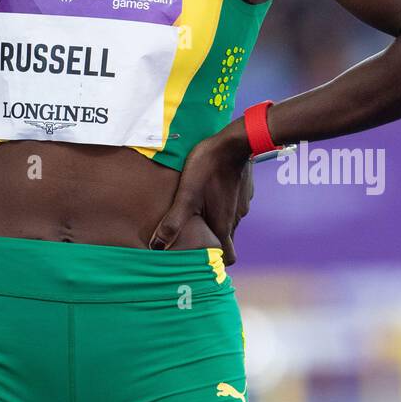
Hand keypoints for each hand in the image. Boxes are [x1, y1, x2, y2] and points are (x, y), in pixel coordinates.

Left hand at [149, 121, 253, 264]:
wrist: (234, 141)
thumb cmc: (209, 168)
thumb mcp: (186, 195)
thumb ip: (174, 221)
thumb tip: (157, 246)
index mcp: (224, 225)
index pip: (228, 257)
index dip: (215, 260)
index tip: (200, 257)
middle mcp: (236, 219)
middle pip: (225, 240)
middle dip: (209, 240)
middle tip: (191, 235)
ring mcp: (242, 204)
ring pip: (228, 221)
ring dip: (213, 220)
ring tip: (195, 212)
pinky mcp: (243, 190)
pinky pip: (231, 204)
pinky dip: (220, 204)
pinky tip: (207, 192)